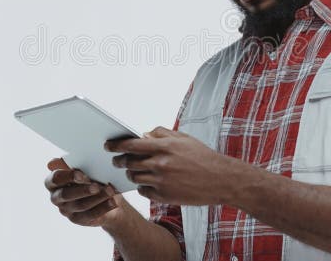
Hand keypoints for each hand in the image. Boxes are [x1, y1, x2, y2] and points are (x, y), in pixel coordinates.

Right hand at [44, 157, 126, 226]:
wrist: (105, 194)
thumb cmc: (91, 176)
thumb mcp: (84, 167)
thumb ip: (74, 163)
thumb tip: (53, 162)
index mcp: (54, 182)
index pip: (54, 179)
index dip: (67, 176)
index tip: (81, 174)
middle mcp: (57, 197)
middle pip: (65, 195)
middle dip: (82, 190)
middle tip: (96, 186)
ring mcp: (66, 210)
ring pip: (80, 205)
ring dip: (96, 198)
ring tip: (110, 191)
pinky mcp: (78, 219)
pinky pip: (90, 215)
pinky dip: (103, 207)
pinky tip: (112, 201)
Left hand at [105, 126, 240, 205]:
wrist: (221, 180)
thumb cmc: (203, 157)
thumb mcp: (184, 138)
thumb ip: (162, 134)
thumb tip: (144, 135)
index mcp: (165, 147)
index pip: (132, 145)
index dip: (117, 145)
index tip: (109, 146)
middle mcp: (161, 164)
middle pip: (130, 162)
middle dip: (119, 161)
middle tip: (116, 160)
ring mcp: (162, 181)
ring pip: (134, 177)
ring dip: (130, 173)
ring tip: (132, 170)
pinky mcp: (164, 196)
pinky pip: (144, 191)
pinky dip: (142, 187)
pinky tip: (146, 183)